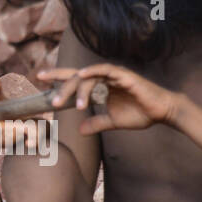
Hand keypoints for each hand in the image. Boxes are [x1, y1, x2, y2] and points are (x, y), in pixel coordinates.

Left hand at [38, 64, 179, 134]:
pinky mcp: (124, 75)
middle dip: (61, 87)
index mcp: (99, 85)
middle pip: (76, 77)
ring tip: (65, 102)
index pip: (74, 79)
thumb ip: (97, 123)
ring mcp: (113, 74)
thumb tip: (79, 130)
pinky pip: (105, 70)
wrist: (162, 112)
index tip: (39, 79)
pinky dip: (93, 71)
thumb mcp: (113, 121)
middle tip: (51, 101)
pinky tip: (81, 74)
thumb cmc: (140, 113)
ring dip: (75, 89)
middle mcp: (103, 77)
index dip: (58, 78)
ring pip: (87, 77)